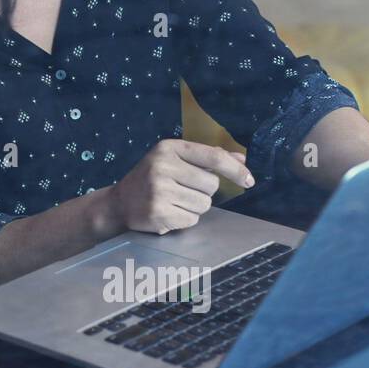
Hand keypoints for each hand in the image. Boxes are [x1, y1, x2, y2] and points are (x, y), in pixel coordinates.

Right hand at [110, 140, 253, 234]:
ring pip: (204, 204)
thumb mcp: (174, 160)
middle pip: (212, 184)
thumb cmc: (152, 178)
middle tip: (182, 190)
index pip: (213, 157)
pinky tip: (168, 212)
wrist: (119, 202)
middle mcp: (163, 166)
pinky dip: (184, 219)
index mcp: (168, 148)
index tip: (249, 180)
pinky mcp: (158, 212)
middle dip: (204, 191)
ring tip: (173, 201)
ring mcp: (159, 190)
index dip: (235, 169)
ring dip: (194, 207)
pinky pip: (192, 219)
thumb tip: (241, 159)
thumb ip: (206, 158)